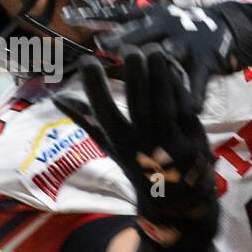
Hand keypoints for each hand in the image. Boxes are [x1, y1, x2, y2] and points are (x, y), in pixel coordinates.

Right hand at [51, 50, 218, 248]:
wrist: (177, 200)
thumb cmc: (138, 166)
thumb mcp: (110, 147)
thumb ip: (85, 121)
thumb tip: (57, 98)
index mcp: (121, 144)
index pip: (104, 113)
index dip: (94, 87)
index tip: (88, 62)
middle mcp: (145, 144)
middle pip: (139, 104)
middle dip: (134, 75)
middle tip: (129, 51)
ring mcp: (171, 141)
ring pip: (165, 101)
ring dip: (159, 73)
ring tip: (153, 50)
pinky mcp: (193, 137)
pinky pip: (184, 105)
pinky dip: (178, 85)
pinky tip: (171, 67)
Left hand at [62, 0, 251, 108]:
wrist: (228, 26)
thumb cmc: (177, 28)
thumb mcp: (151, 18)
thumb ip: (119, 21)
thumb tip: (79, 21)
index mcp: (151, 17)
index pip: (124, 18)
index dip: (107, 23)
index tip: (88, 34)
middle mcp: (169, 26)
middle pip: (147, 35)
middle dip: (129, 43)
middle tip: (109, 50)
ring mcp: (189, 45)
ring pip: (173, 56)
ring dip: (161, 67)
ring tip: (149, 81)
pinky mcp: (209, 63)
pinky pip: (201, 82)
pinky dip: (196, 95)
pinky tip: (189, 110)